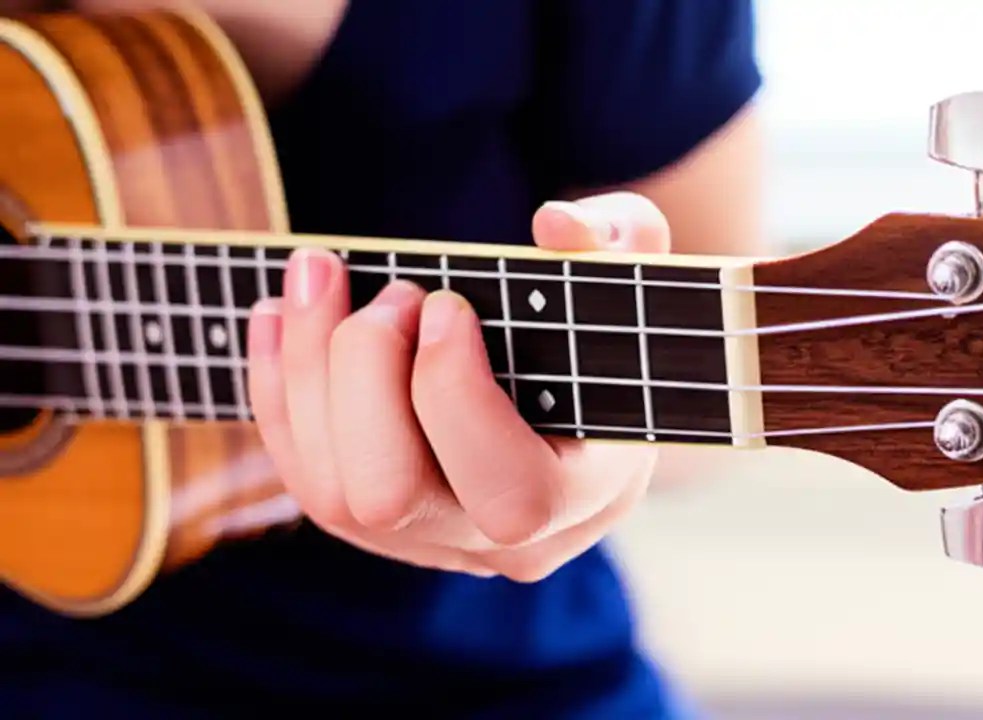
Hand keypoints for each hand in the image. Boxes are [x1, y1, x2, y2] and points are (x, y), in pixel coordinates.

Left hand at [245, 192, 671, 579]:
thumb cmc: (604, 338)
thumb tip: (555, 226)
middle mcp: (502, 545)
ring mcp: (432, 544)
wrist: (577, 402)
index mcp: (584, 499)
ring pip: (330, 493)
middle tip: (395, 294)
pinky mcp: (376, 528)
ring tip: (320, 273)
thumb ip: (623, 242)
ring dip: (306, 370)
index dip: (453, 393)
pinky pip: (302, 477)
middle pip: (390, 499)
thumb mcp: (632, 283)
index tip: (445, 303)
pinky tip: (278, 313)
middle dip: (365, 377)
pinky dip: (275, 390)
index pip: (508, 492)